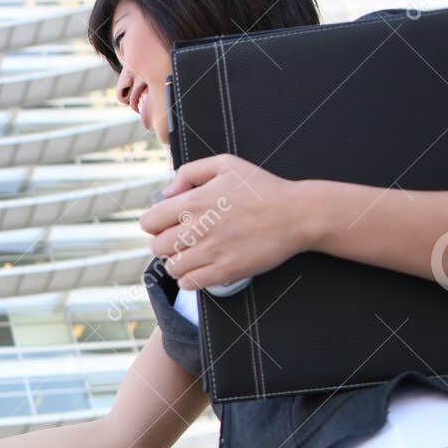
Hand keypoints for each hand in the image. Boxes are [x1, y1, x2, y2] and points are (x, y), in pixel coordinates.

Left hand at [138, 154, 319, 290]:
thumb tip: (166, 192)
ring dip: (178, 263)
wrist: (297, 214)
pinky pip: (190, 284)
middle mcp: (198, 228)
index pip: (149, 222)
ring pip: (171, 268)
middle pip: (157, 247)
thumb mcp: (225, 164)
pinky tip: (201, 269)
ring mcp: (211, 252)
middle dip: (166, 244)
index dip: (156, 224)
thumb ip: (189, 172)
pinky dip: (190, 279)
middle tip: (183, 241)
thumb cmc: (262, 188)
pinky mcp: (226, 271)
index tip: (168, 225)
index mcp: (193, 202)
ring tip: (193, 255)